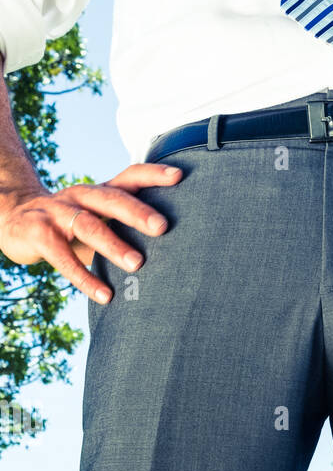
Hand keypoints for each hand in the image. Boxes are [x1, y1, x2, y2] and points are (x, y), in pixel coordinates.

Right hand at [0, 162, 182, 303]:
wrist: (14, 218)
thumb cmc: (69, 224)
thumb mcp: (96, 217)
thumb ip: (125, 227)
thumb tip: (175, 253)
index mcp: (98, 192)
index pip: (128, 176)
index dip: (152, 174)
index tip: (179, 177)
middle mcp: (80, 196)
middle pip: (110, 199)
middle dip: (137, 212)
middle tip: (162, 227)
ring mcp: (57, 213)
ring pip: (87, 225)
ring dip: (113, 245)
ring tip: (138, 264)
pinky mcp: (38, 234)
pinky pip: (63, 258)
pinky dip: (85, 277)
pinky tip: (105, 295)